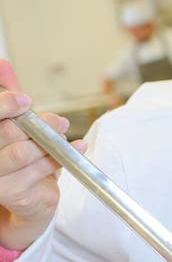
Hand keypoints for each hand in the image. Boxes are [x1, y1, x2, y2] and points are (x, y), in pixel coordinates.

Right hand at [0, 60, 86, 250]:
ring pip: (21, 153)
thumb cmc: (20, 154)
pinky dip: (59, 159)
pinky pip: (38, 171)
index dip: (4, 105)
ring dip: (49, 143)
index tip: (25, 100)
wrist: (30, 197)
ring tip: (64, 138)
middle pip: (7, 133)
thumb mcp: (16, 122)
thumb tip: (2, 65)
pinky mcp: (11, 194)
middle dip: (39, 125)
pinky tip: (75, 151)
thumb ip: (8, 96)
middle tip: (60, 123)